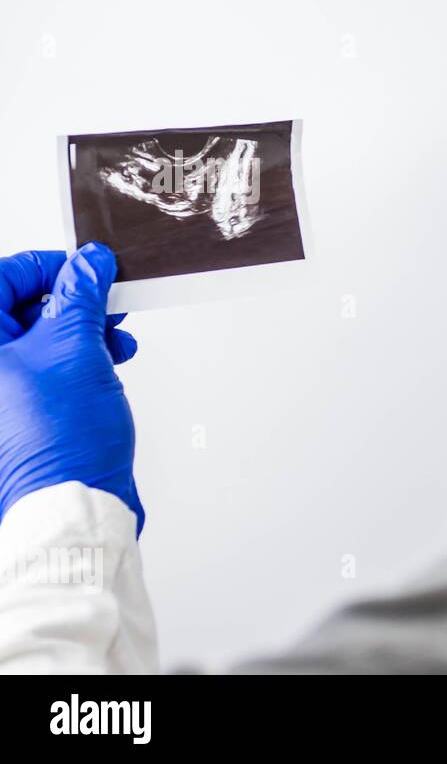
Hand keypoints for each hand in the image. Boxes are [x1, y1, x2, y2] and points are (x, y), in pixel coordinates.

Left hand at [0, 245, 142, 534]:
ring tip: (118, 336)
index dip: (49, 267)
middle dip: (73, 300)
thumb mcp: (76, 347)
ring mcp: (6, 391)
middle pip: (22, 308)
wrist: (72, 502)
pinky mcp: (26, 409)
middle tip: (106, 300)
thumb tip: (88, 263)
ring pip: (42, 337)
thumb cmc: (59, 440)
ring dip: (85, 329)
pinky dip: (83, 356)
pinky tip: (112, 359)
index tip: (87, 267)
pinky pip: (52, 366)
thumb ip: (81, 296)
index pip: (4, 277)